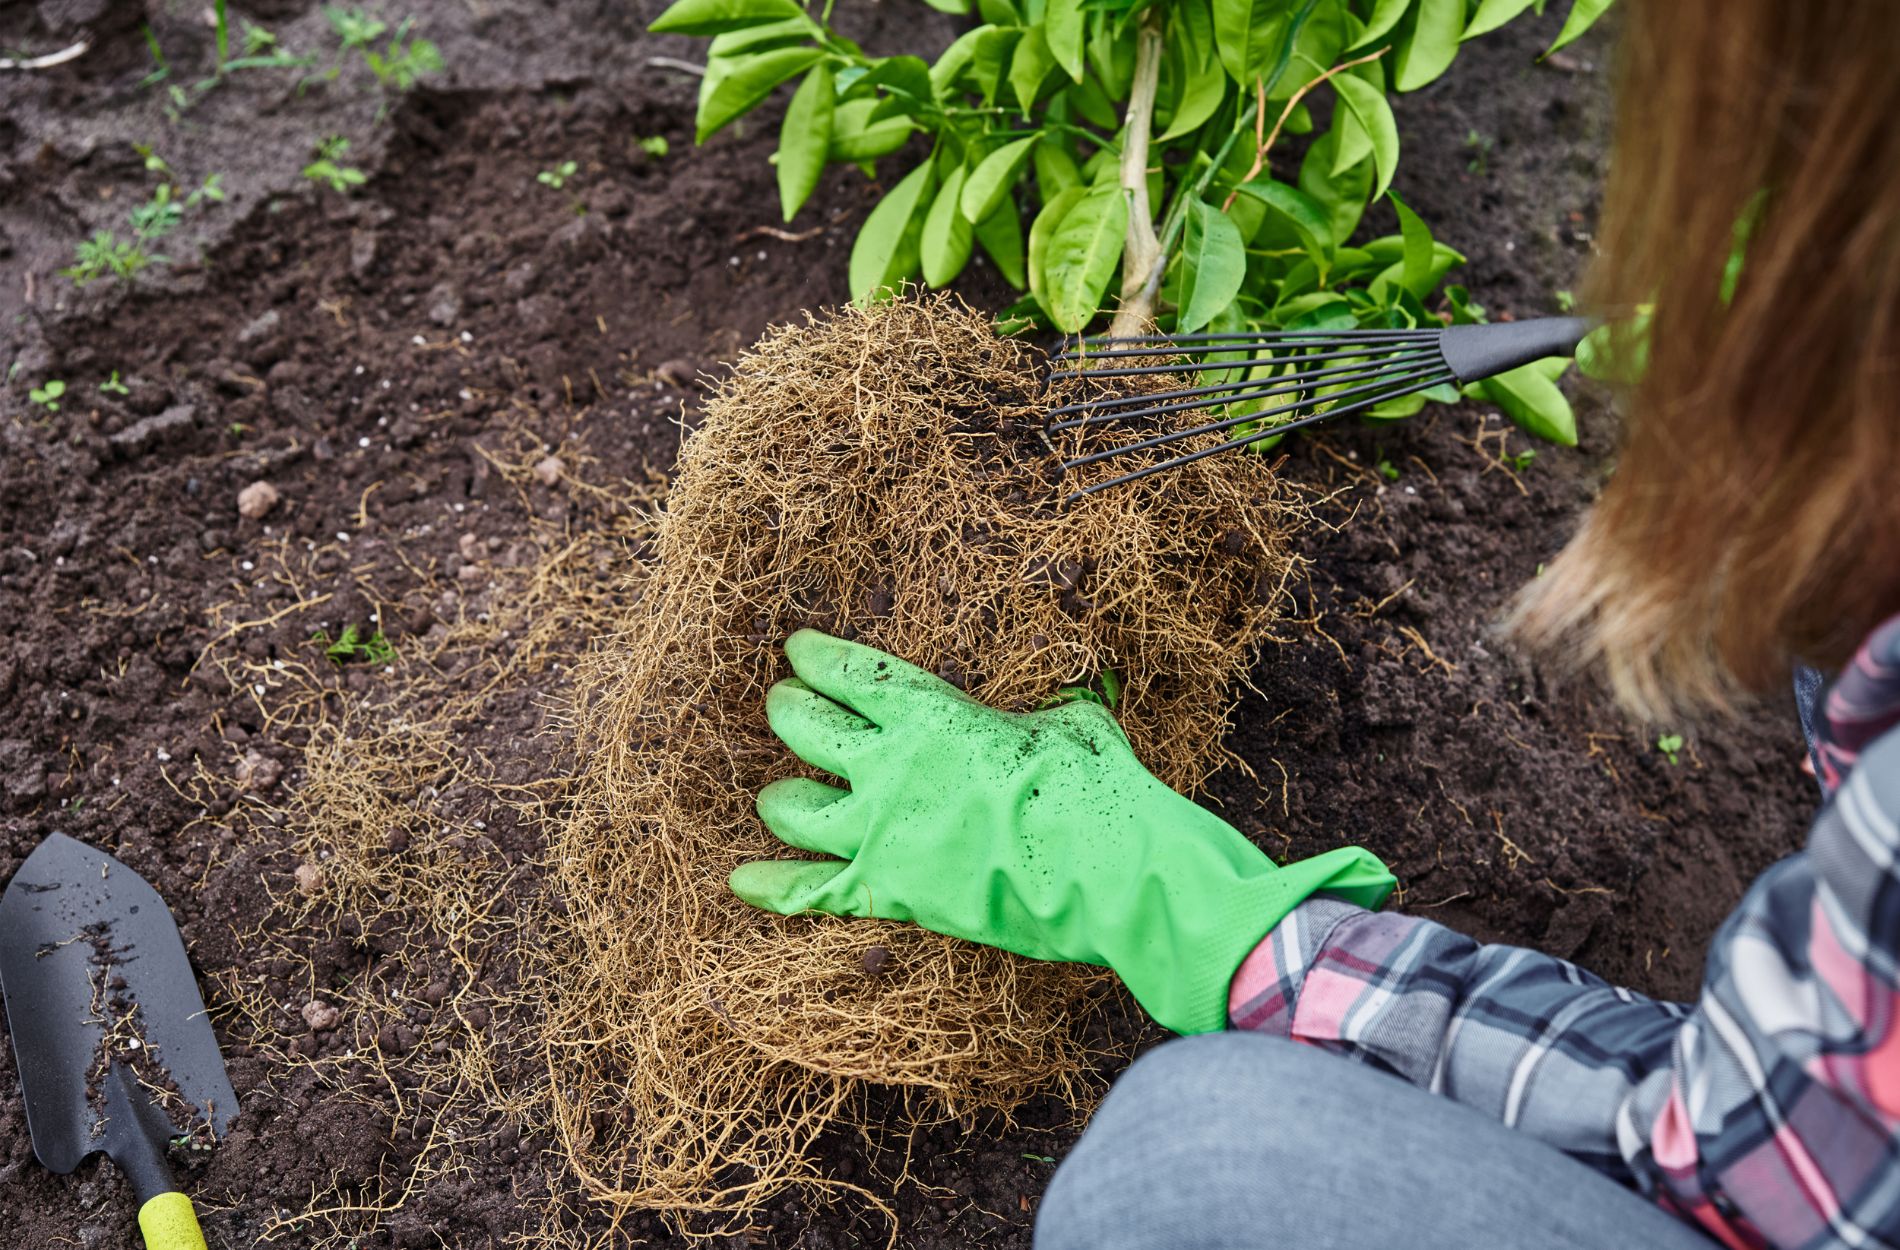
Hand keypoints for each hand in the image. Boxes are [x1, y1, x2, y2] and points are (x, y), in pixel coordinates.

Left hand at [731, 630, 1394, 1033]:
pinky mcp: (889, 891)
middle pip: (806, 730)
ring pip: (793, 809)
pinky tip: (740, 881)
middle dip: (790, 714)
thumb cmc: (1097, 782)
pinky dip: (772, 887)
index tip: (797, 651)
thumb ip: (1048, 705)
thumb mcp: (1074, 719)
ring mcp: (881, 831)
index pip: (850, 674)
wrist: (1105, 864)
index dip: (816, 660)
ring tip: (780, 796)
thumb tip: (1068, 695)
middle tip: (785, 709)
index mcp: (929, 712)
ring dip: (782, 799)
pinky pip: (809, 892)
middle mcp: (889, 766)